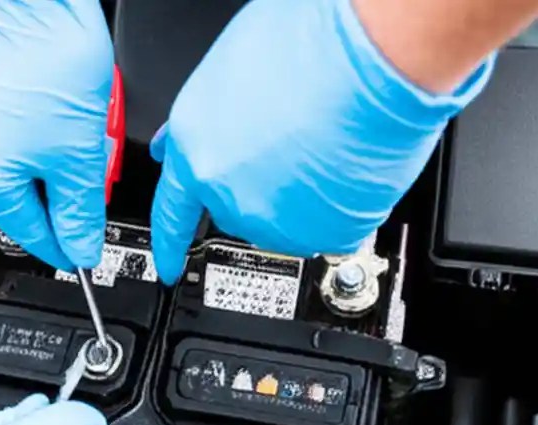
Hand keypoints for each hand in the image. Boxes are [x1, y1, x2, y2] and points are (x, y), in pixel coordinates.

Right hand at [0, 0, 112, 270]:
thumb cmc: (43, 52)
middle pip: (18, 191)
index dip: (64, 246)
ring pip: (11, 152)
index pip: (29, 231)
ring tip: (76, 129)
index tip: (79, 256)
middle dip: (58, 190)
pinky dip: (30, 120)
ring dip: (46, 152)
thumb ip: (80, 207)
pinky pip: (0, 119)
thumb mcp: (80, 149)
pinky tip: (53, 102)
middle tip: (88, 183)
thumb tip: (81, 246)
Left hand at [148, 0, 494, 283]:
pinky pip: (329, 227)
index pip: (170, 211)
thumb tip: (211, 130)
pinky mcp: (323, 236)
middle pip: (237, 207)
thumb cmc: (311, 44)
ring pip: (284, 218)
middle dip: (260, 184)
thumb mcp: (234, 69)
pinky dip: (340, 204)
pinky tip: (346, 163)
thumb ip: (214, 117)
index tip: (169, 267)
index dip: (168, 243)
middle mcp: (226, 192)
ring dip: (302, 193)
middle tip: (291, 145)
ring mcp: (274, 220)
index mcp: (193, 146)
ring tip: (324, 144)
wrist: (370, 56)